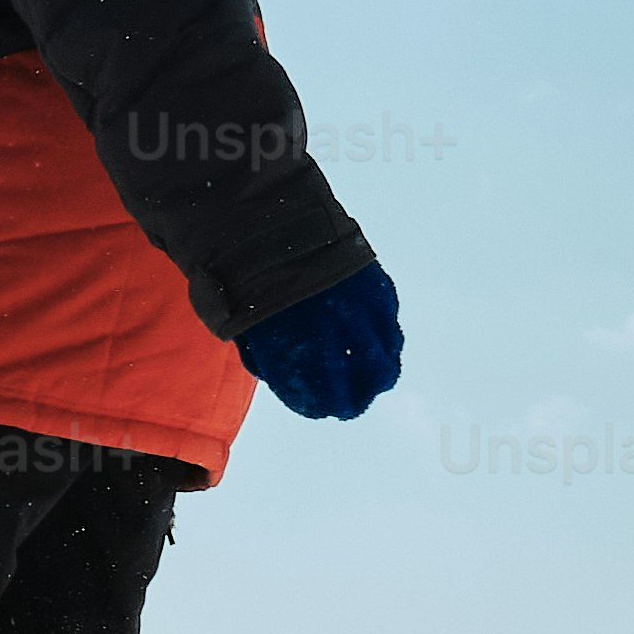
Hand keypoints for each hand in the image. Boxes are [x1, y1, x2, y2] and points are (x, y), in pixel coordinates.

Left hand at [236, 263, 401, 420]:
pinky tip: (383, 347)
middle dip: (352, 401)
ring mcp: (355, 311)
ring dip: (379, 376)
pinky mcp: (375, 290)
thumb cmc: (245, 275)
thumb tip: (274, 377)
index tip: (319, 409)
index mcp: (290, 346)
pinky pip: (390, 326)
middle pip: (352, 384)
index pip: (311, 393)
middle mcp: (327, 334)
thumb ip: (262, 352)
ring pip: (382, 360)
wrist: (270, 224)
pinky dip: (389, 341)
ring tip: (375, 382)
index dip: (316, 405)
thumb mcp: (243, 321)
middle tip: (350, 406)